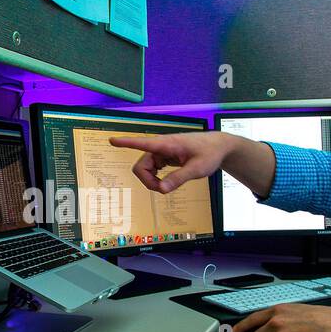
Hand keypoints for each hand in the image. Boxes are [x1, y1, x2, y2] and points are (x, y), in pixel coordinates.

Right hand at [107, 131, 231, 193]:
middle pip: (140, 166)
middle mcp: (161, 147)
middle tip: (162, 189)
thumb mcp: (197, 169)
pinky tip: (166, 181)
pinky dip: (156, 178)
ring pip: (145, 169)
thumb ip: (179, 178)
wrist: (218, 147)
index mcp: (167, 144)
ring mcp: (162, 152)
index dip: (126, 143)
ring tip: (167, 186)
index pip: (142, 143)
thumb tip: (162, 190)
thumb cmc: (209, 153)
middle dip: (147, 180)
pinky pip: (152, 169)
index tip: (112, 141)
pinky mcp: (165, 157)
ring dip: (151, 180)